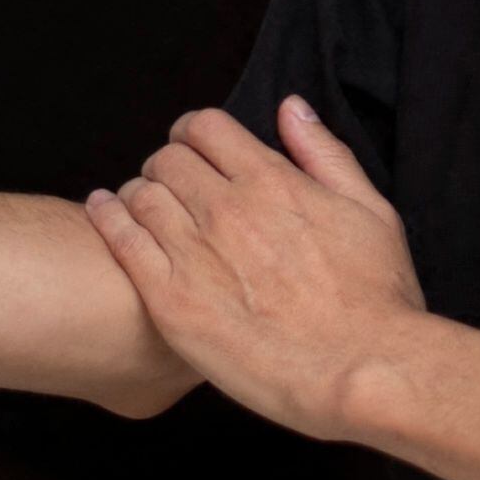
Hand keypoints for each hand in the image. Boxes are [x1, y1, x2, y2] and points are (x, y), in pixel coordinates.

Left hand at [83, 98, 426, 440]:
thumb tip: (291, 108)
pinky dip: (107, 217)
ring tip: (145, 209)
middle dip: (167, 164)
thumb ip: (324, 153)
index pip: (206, 127)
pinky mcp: (171, 301)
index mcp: (272, 181)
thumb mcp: (370, 209)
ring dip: (140, 193)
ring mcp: (195, 254)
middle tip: (172, 188)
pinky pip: (122, 242)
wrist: (361, 371)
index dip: (194, 133)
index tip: (194, 150)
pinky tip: (104, 212)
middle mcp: (226, 208)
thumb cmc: (376, 299)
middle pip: (167, 158)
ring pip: (140, 194)